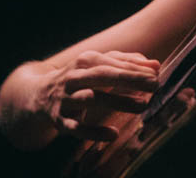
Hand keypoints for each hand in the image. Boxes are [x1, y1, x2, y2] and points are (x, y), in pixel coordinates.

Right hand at [33, 50, 159, 140]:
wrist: (39, 95)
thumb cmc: (79, 77)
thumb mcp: (98, 64)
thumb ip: (126, 62)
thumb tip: (155, 65)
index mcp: (85, 61)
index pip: (112, 62)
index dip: (134, 68)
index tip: (156, 74)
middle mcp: (74, 77)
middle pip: (102, 76)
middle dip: (128, 79)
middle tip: (154, 84)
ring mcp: (66, 99)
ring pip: (92, 99)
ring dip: (117, 101)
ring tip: (142, 106)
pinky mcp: (60, 121)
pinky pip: (77, 127)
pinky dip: (94, 131)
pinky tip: (113, 133)